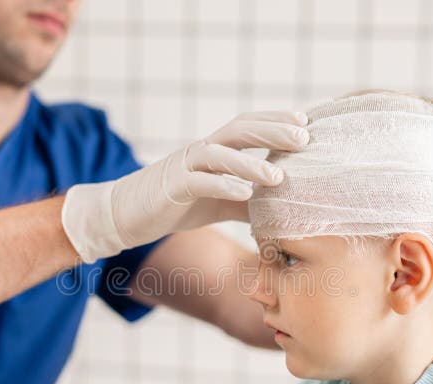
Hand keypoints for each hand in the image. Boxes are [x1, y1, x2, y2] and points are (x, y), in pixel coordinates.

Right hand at [62, 110, 308, 262]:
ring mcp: (185, 166)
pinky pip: (200, 182)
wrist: (125, 213)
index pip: (248, 127)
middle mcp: (202, 151)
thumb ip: (248, 202)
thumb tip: (283, 212)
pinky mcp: (172, 186)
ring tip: (279, 176)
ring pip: (220, 154)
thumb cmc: (175, 204)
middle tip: (304, 139)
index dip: (276, 122)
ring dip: (251, 164)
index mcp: (215, 150)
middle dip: (272, 131)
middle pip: (240, 130)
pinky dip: (224, 185)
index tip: (306, 124)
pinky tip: (246, 195)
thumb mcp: (219, 203)